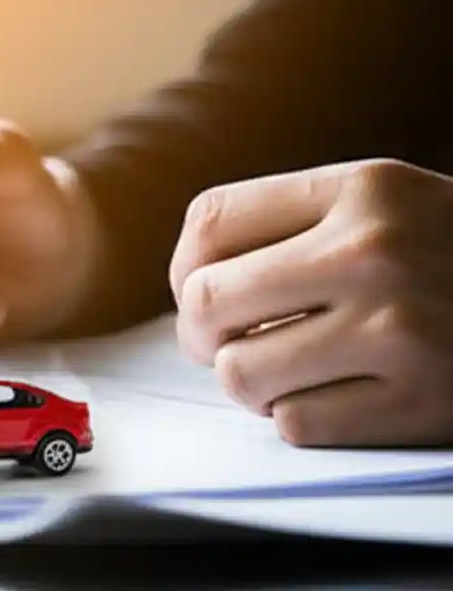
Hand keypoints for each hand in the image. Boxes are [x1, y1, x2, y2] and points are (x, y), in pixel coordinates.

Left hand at [169, 158, 452, 446]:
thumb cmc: (451, 256)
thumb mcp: (387, 204)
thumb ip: (293, 223)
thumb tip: (189, 284)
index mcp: (364, 188)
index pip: (211, 221)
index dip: (186, 267)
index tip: (202, 291)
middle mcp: (377, 252)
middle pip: (208, 301)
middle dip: (201, 333)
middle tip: (223, 343)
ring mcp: (400, 330)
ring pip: (240, 373)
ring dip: (247, 381)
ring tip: (279, 371)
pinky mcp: (419, 401)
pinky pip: (295, 424)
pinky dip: (300, 417)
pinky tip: (334, 396)